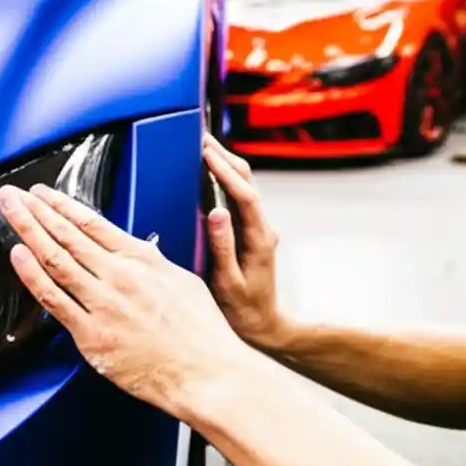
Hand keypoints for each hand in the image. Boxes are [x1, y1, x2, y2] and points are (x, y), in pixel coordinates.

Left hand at [0, 183, 259, 419]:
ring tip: (11, 212)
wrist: (209, 374)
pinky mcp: (91, 335)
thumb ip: (153, 264)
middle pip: (67, 234)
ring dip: (28, 230)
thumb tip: (139, 250)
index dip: (62, 204)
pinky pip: (53, 299)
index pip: (92, 222)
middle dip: (36, 209)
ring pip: (55, 258)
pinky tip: (18, 256)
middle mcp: (120, 277)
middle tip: (14, 193)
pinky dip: (32, 274)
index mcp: (142, 260)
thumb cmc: (202, 336)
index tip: (44, 193)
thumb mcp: (183, 281)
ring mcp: (103, 304)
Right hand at [202, 134, 294, 351]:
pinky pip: (240, 197)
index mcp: (258, 238)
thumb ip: (222, 246)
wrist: (264, 327)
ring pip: (245, 186)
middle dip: (225, 157)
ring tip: (203, 147)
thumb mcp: (228, 282)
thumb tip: (215, 211)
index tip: (205, 152)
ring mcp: (258, 229)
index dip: (224, 170)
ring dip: (226, 164)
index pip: (243, 194)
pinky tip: (210, 174)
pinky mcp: (251, 232)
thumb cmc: (243, 310)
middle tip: (200, 138)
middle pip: (248, 181)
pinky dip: (225, 179)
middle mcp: (262, 228)